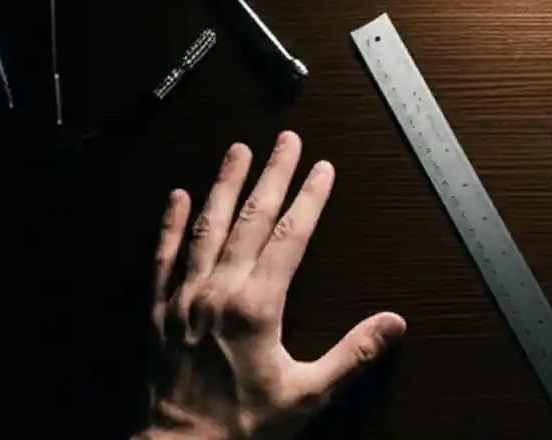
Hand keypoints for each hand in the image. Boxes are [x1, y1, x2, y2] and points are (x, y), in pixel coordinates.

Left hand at [138, 131, 406, 439]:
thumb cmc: (242, 427)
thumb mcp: (308, 395)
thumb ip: (353, 355)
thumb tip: (394, 324)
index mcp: (256, 307)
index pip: (291, 237)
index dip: (310, 198)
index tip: (323, 169)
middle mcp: (218, 291)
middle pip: (251, 219)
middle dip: (272, 175)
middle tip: (286, 140)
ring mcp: (183, 298)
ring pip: (206, 227)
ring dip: (224, 185)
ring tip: (236, 150)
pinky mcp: (157, 312)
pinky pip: (162, 257)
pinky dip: (168, 225)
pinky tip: (175, 197)